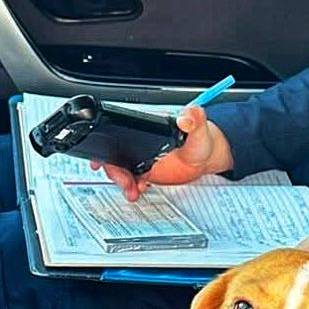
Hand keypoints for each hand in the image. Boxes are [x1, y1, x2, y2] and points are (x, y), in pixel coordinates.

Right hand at [92, 106, 233, 200]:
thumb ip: (194, 119)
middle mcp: (140, 142)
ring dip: (123, 182)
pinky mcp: (147, 172)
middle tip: (125, 182)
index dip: (106, 145)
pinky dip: (132, 188)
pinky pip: (132, 181)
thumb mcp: (199, 128)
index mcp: (147, 127)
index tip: (101, 159)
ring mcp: (142, 158)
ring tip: (133, 191)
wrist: (207, 157)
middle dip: (115, 171)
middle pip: (116, 156)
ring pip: (121, 170)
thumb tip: (187, 116)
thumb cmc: (201, 138)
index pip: (119, 133)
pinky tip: (139, 191)